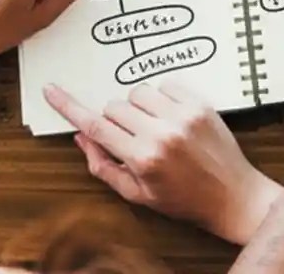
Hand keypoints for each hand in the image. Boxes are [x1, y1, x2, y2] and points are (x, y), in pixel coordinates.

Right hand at [44, 81, 279, 244]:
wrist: (232, 195)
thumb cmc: (183, 199)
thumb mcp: (138, 194)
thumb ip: (104, 166)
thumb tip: (82, 137)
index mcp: (142, 158)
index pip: (96, 125)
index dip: (69, 107)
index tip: (51, 90)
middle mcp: (161, 133)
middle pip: (114, 107)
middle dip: (116, 121)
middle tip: (133, 139)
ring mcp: (182, 116)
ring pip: (137, 92)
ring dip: (138, 107)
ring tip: (155, 127)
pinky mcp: (200, 104)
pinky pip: (165, 84)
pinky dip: (162, 98)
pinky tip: (172, 118)